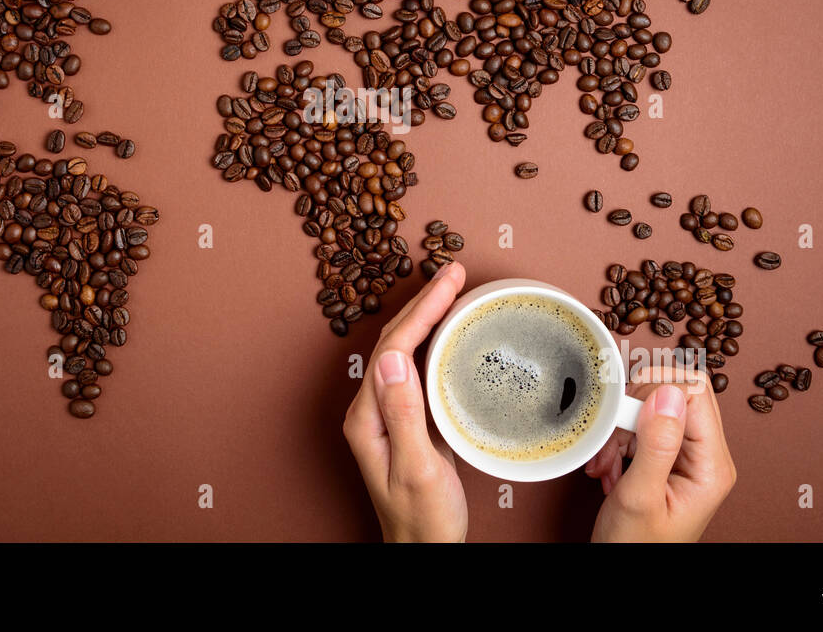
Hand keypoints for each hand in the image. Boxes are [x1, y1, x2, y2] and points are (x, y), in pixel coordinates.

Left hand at [343, 263, 468, 541]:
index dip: (422, 309)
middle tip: (455, 271)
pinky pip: (420, 369)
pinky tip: (452, 332)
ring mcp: (389, 413)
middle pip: (396, 341)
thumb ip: (405, 413)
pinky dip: (436, 342)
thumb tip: (395, 357)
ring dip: (429, 316)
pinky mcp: (408, 420)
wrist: (424, 550)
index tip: (449, 281)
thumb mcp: (417, 467)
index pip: (394, 347)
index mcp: (368, 416)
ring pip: (406, 350)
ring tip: (454, 289)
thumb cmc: (422, 520)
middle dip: (425, 302)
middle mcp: (372, 409)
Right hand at [586, 363, 736, 541]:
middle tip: (614, 432)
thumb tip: (667, 392)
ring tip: (607, 459)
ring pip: (658, 407)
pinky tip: (609, 465)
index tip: (625, 412)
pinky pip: (646, 426)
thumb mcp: (639, 497)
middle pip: (680, 393)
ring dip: (623, 426)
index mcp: (712, 465)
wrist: (625, 573)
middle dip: (637, 405)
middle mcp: (707, 457)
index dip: (657, 390)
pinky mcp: (669, 458)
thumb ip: (656, 444)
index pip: (696, 393)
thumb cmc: (635, 547)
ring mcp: (689, 457)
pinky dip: (620, 438)